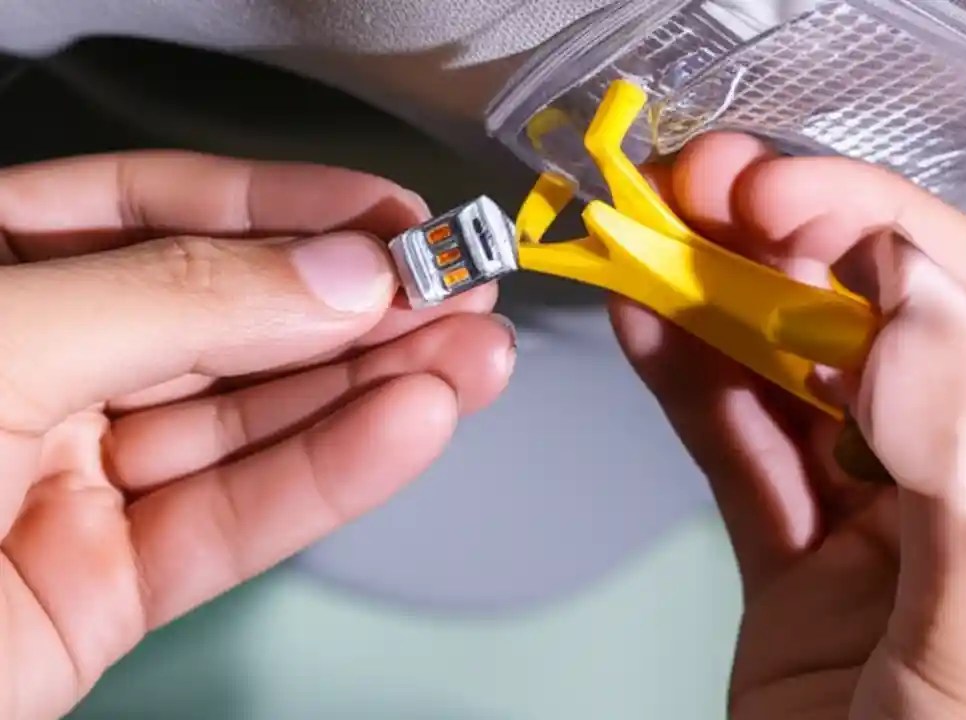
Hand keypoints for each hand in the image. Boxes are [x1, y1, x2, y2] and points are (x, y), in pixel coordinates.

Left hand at [0, 152, 515, 718]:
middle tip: (463, 289)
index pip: (156, 211)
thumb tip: (334, 274)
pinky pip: (237, 515)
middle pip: (226, 317)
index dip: (286, 208)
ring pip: (250, 419)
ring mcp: (70, 480)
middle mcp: (28, 370)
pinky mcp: (107, 583)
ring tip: (475, 356)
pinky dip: (334, 474)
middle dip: (355, 303)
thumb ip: (176, 301)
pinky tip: (412, 427)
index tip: (395, 219)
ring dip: (372, 386)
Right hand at [613, 135, 965, 718]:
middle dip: (779, 244)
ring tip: (646, 241)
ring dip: (719, 301)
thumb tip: (906, 308)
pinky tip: (647, 329)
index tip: (775, 201)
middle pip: (871, 324)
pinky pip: (737, 457)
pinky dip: (687, 386)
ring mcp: (876, 533)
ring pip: (790, 381)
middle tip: (693, 194)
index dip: (869, 229)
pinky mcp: (795, 576)